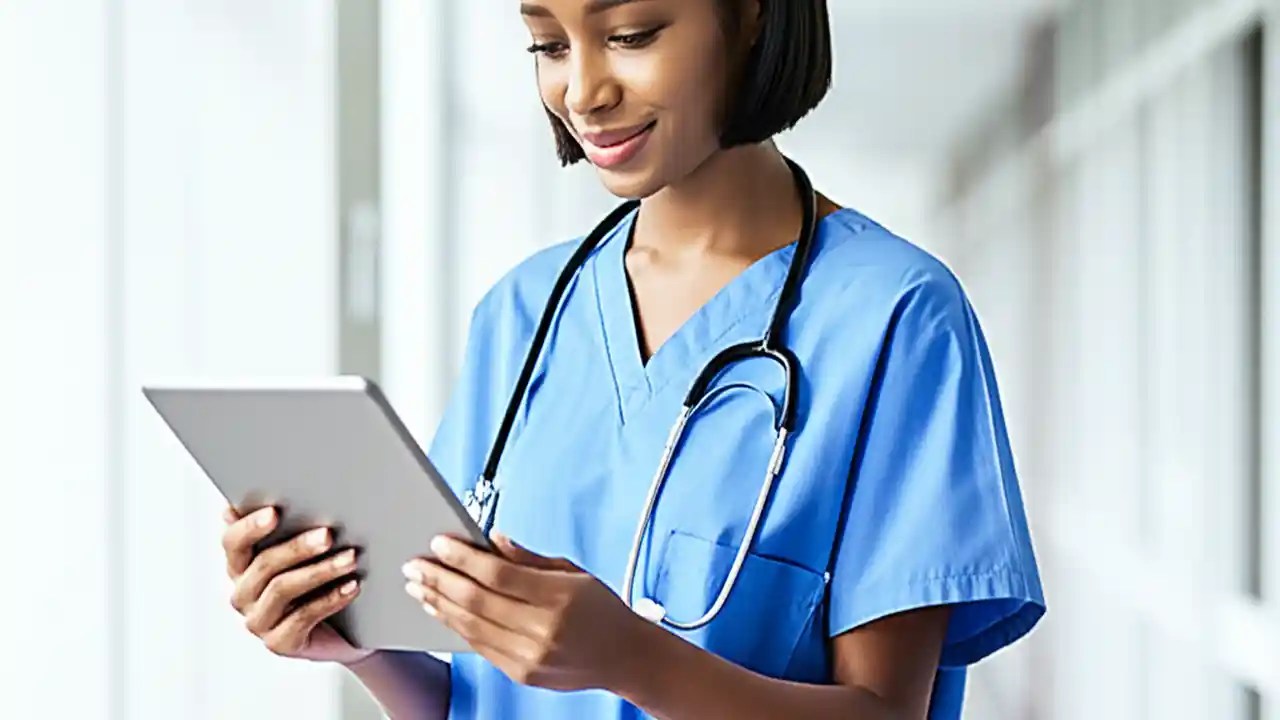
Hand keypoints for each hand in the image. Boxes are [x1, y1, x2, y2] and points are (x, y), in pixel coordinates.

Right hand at [221, 505, 373, 665]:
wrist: (345, 631)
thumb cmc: (322, 581)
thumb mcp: (307, 553)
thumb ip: (291, 527)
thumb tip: (284, 499)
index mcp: (241, 566)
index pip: (233, 543)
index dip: (250, 527)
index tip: (275, 511)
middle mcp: (243, 594)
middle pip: (263, 565)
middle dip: (297, 547)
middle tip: (328, 534)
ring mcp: (258, 621)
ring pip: (282, 589)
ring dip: (320, 571)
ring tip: (350, 558)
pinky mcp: (279, 643)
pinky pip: (303, 617)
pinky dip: (330, 599)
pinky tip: (351, 586)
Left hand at [401, 532, 648, 691]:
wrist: (625, 658)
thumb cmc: (602, 610)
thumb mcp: (573, 572)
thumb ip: (529, 558)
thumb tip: (491, 540)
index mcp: (559, 596)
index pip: (498, 574)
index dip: (463, 557)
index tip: (439, 542)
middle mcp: (543, 629)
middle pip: (477, 600)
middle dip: (439, 579)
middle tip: (415, 564)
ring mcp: (530, 656)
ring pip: (471, 626)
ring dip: (438, 603)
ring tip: (418, 585)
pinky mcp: (521, 674)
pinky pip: (479, 645)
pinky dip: (455, 625)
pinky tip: (440, 609)